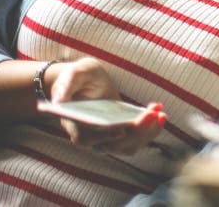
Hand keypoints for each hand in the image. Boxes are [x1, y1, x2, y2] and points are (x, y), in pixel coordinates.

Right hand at [46, 58, 167, 154]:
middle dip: (135, 132)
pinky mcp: (122, 134)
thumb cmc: (78, 77)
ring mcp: (107, 138)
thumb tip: (58, 100)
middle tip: (152, 115)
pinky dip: (151, 129)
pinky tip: (160, 112)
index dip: (103, 136)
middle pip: (114, 145)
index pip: (87, 137)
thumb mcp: (73, 73)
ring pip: (129, 146)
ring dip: (147, 133)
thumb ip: (66, 84)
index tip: (121, 129)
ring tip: (160, 114)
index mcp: (74, 125)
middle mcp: (91, 137)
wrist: (87, 82)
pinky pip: (138, 139)